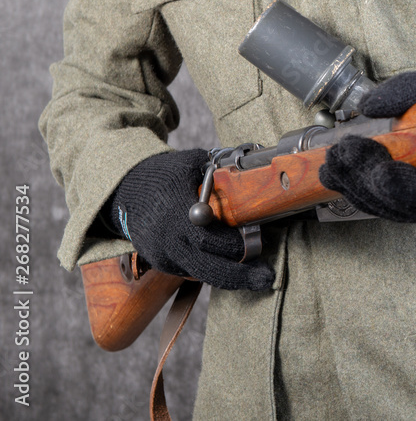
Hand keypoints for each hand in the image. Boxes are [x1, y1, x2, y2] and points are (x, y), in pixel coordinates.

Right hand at [104, 149, 274, 290]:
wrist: (124, 192)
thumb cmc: (163, 175)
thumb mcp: (191, 163)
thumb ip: (219, 171)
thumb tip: (250, 170)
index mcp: (178, 213)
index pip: (211, 239)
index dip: (236, 245)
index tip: (260, 243)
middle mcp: (170, 240)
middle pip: (208, 268)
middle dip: (240, 276)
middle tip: (266, 278)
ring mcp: (164, 256)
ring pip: (202, 274)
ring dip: (230, 276)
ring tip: (256, 276)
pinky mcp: (163, 264)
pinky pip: (192, 271)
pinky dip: (212, 269)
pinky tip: (230, 264)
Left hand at [318, 71, 415, 222]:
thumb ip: (405, 93)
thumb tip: (368, 107)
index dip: (409, 187)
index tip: (383, 170)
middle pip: (399, 202)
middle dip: (367, 176)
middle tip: (348, 150)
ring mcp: (413, 207)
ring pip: (379, 205)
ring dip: (352, 182)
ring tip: (334, 157)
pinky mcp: (392, 204)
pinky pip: (369, 202)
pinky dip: (349, 187)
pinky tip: (333, 171)